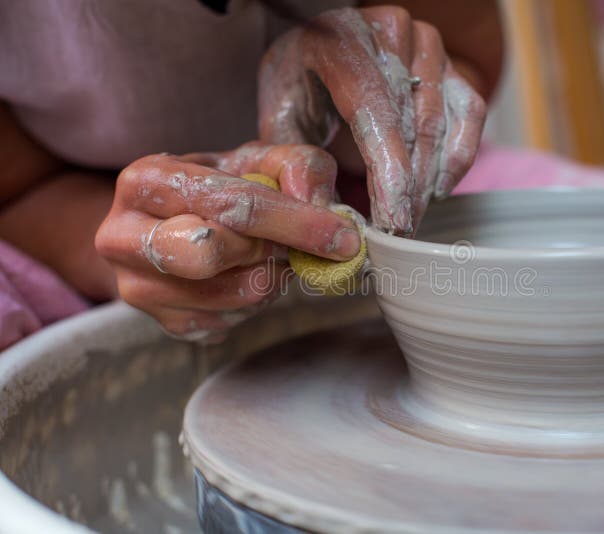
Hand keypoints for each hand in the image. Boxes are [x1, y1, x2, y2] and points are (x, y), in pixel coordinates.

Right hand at [96, 142, 359, 342]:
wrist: (176, 222)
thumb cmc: (223, 186)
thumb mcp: (260, 160)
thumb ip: (298, 167)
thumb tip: (320, 206)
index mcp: (146, 180)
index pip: (227, 203)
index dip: (293, 222)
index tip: (342, 238)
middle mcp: (122, 235)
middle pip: (208, 255)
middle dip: (263, 250)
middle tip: (282, 242)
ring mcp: (133, 286)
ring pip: (226, 297)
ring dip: (267, 279)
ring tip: (266, 258)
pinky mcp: (158, 323)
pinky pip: (226, 324)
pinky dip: (252, 303)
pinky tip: (246, 278)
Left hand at [258, 6, 486, 234]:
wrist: (320, 54)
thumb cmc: (300, 86)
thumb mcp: (279, 118)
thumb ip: (291, 161)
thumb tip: (318, 208)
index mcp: (339, 38)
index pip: (374, 108)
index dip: (388, 170)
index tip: (393, 220)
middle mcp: (389, 32)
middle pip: (410, 122)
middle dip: (406, 190)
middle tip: (396, 235)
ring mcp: (426, 45)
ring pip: (440, 125)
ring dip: (428, 182)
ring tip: (409, 221)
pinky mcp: (450, 63)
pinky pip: (470, 114)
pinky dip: (457, 159)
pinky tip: (437, 190)